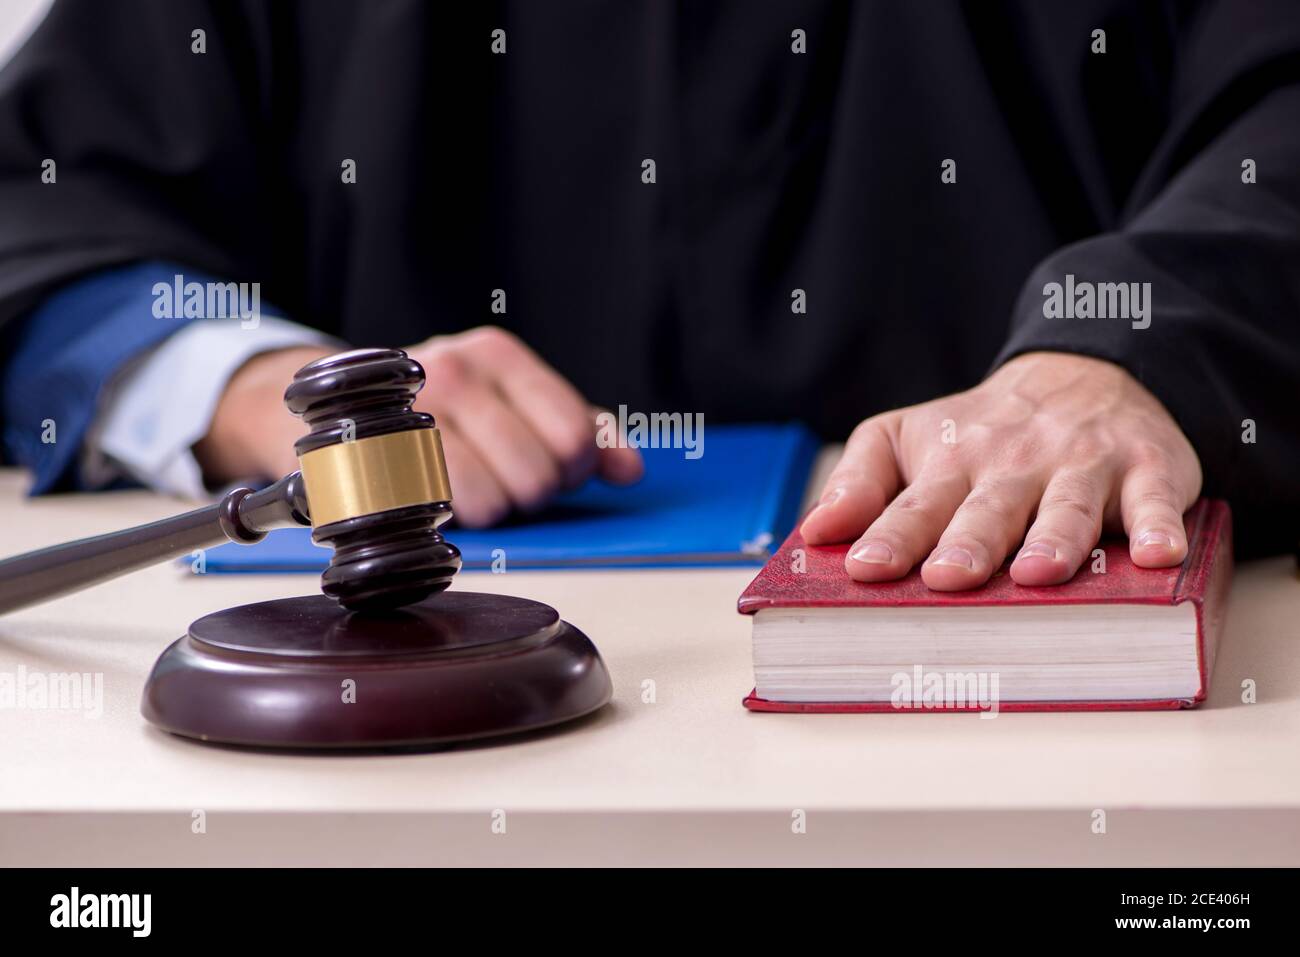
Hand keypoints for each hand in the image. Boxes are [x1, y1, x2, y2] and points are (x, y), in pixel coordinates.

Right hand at [194, 327, 642, 525]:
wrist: (337, 407)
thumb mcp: (513, 401)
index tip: (558, 470)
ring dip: (491, 510)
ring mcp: (410, 414)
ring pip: (496, 501)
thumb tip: (629, 468)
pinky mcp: (376, 458)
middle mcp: (452, 372)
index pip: (575, 434)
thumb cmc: (443, 410)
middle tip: (506, 481)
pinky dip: (450, 520)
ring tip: (470, 486)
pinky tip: (438, 497)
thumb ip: (579, 428)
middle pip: (540, 475)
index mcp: (497, 353)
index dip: (576, 469)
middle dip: (532, 493)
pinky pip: (444, 516)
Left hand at [800, 352, 1202, 589]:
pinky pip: (1154, 501)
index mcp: (951, 464)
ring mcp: (1081, 466)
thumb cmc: (982, 429)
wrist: (1083, 372)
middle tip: (945, 579)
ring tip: (1036, 573)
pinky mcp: (1145, 470)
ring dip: (1053, 539)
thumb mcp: (908, 437)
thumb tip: (815, 532)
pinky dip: (1160, 527)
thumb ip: (860, 482)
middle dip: (967, 545)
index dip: (890, 535)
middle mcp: (1013, 465)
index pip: (915, 505)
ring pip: (1065, 506)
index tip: (863, 566)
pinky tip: (1159, 555)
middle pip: (987, 510)